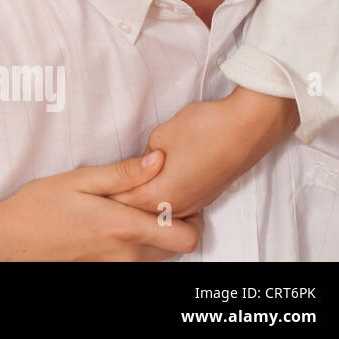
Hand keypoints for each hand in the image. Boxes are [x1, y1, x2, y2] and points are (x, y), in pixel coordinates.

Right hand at [0, 150, 202, 259]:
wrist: (9, 240)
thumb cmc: (38, 207)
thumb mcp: (78, 179)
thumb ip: (122, 173)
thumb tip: (158, 160)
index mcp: (124, 228)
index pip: (186, 236)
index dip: (192, 216)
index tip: (176, 195)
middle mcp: (127, 255)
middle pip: (180, 248)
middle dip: (176, 224)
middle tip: (156, 201)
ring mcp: (117, 269)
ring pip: (160, 256)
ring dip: (157, 236)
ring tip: (132, 211)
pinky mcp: (106, 273)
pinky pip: (138, 262)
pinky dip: (136, 247)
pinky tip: (115, 227)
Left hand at [112, 88, 297, 217]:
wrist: (249, 125)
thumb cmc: (204, 127)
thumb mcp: (160, 137)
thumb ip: (143, 160)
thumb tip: (138, 168)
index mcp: (162, 194)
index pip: (123, 203)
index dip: (105, 194)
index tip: (89, 188)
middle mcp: (179, 206)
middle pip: (140, 213)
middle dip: (121, 203)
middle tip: (100, 191)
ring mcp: (195, 203)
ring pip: (160, 213)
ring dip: (142, 204)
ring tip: (124, 188)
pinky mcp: (206, 196)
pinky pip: (176, 207)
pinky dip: (162, 201)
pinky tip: (154, 187)